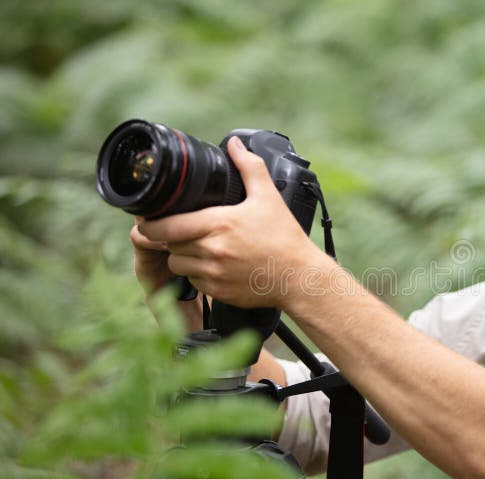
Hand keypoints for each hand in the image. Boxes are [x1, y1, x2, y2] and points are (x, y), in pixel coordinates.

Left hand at [138, 136, 323, 308]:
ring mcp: (213, 273)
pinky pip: (193, 281)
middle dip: (172, 237)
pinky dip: (197, 274)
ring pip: (178, 264)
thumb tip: (234, 144)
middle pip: (169, 244)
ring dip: (182, 256)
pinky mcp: (218, 291)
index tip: (150, 220)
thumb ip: (249, 166)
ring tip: (198, 248)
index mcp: (218, 223)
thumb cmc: (284, 237)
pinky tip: (213, 265)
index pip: (165, 226)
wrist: (298, 277)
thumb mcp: (268, 196)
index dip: (151, 224)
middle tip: (183, 231)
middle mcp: (212, 249)